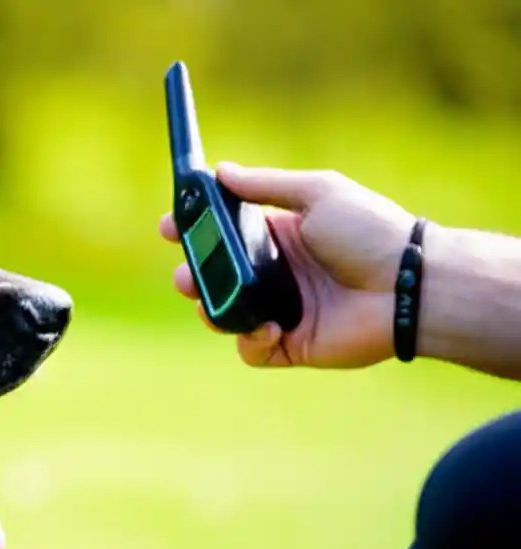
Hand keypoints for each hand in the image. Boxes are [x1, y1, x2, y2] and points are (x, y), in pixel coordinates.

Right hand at [160, 162, 417, 367]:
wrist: (408, 287)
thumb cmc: (370, 232)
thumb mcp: (317, 193)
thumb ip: (265, 185)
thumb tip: (221, 171)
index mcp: (278, 234)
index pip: (222, 231)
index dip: (192, 229)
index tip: (169, 226)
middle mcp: (275, 272)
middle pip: (215, 275)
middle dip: (192, 273)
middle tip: (186, 274)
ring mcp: (281, 309)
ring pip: (224, 313)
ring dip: (211, 309)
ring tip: (211, 301)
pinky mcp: (290, 344)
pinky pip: (250, 349)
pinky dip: (249, 340)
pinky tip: (268, 329)